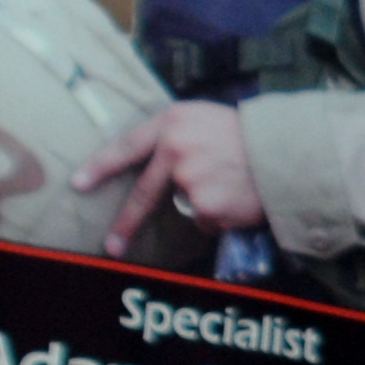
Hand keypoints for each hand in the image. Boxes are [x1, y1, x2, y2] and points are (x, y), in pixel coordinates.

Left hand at [80, 101, 263, 252]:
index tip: (78, 184)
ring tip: (231, 185)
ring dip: (205, 203)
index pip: (127, 147)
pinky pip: (206, 220)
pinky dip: (221, 216)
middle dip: (126, 224)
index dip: (101, 167)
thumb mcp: (204, 118)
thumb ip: (175, 135)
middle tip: (112, 245)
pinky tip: (237, 197)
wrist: (286, 151)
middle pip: (143, 194)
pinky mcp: (205, 205)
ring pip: (186, 206)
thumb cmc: (247, 134)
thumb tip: (155, 167)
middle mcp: (175, 150)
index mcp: (171, 123)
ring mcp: (189, 180)